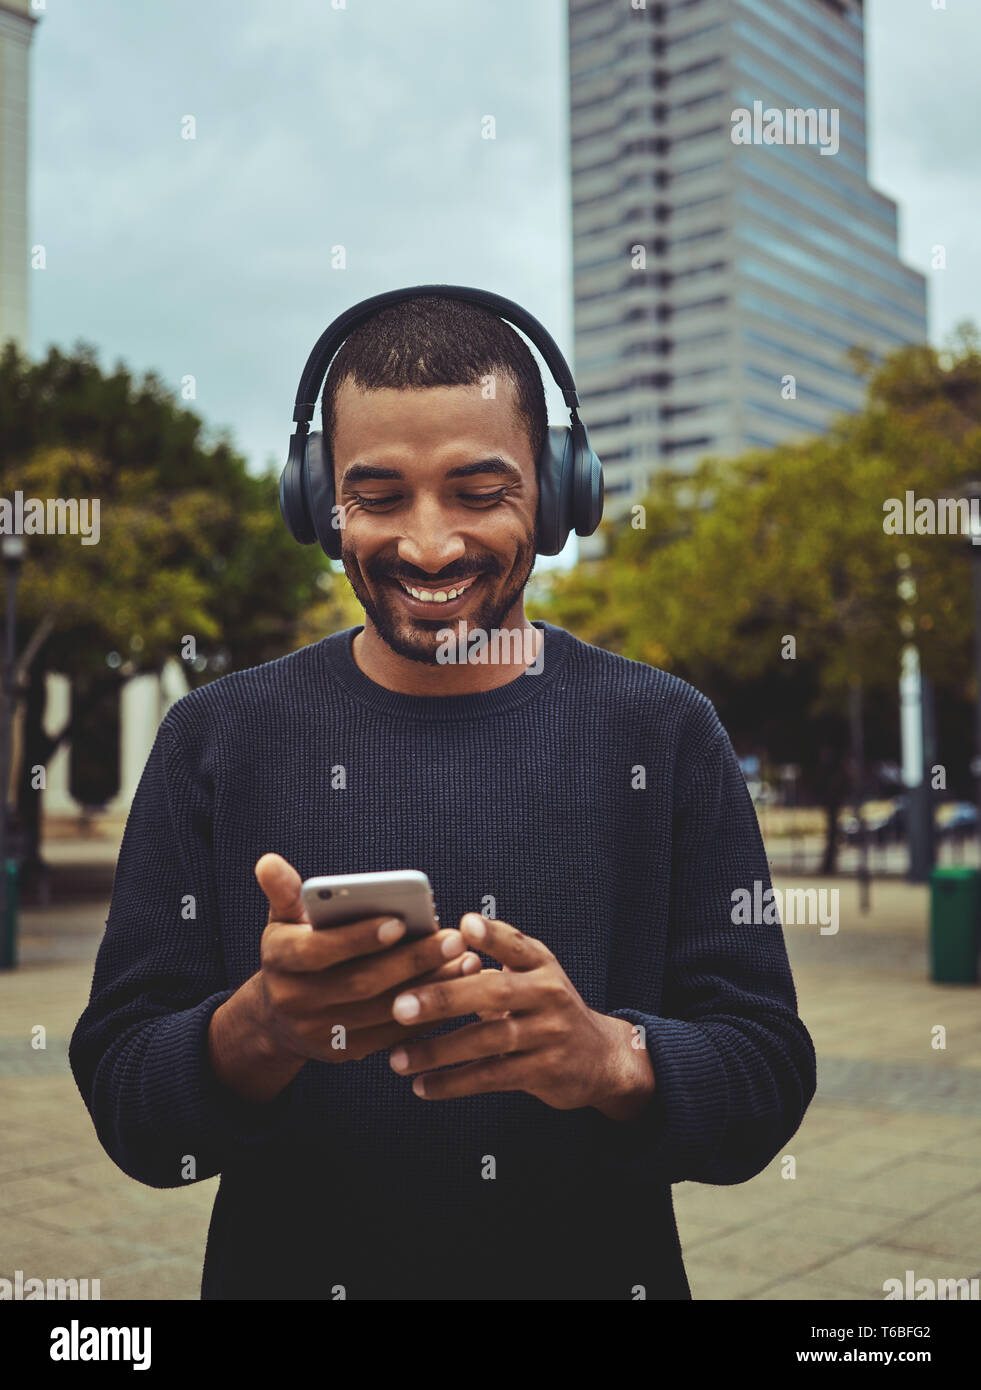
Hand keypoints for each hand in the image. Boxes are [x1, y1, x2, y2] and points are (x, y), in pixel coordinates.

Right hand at [253, 854, 481, 1064]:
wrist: (276, 1018)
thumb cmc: (293, 951)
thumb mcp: (282, 921)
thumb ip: (284, 892)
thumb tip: (269, 861)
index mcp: (280, 959)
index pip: (318, 950)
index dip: (359, 938)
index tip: (400, 922)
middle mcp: (295, 1000)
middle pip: (360, 983)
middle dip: (411, 961)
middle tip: (455, 938)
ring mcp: (320, 1032)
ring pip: (384, 1011)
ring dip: (430, 987)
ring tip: (467, 960)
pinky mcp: (344, 1053)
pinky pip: (393, 1035)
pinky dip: (429, 1013)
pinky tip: (457, 987)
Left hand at [387, 913, 655, 1120]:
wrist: (599, 1057)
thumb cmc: (548, 1008)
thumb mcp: (534, 974)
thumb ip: (497, 957)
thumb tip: (442, 940)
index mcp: (540, 964)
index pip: (515, 944)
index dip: (491, 935)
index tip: (463, 925)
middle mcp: (548, 994)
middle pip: (494, 993)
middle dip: (445, 998)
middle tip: (400, 1005)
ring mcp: (549, 1034)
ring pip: (488, 1040)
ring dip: (438, 1050)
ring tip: (398, 1058)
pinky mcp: (544, 1071)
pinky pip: (492, 1077)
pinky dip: (454, 1083)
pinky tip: (423, 1086)